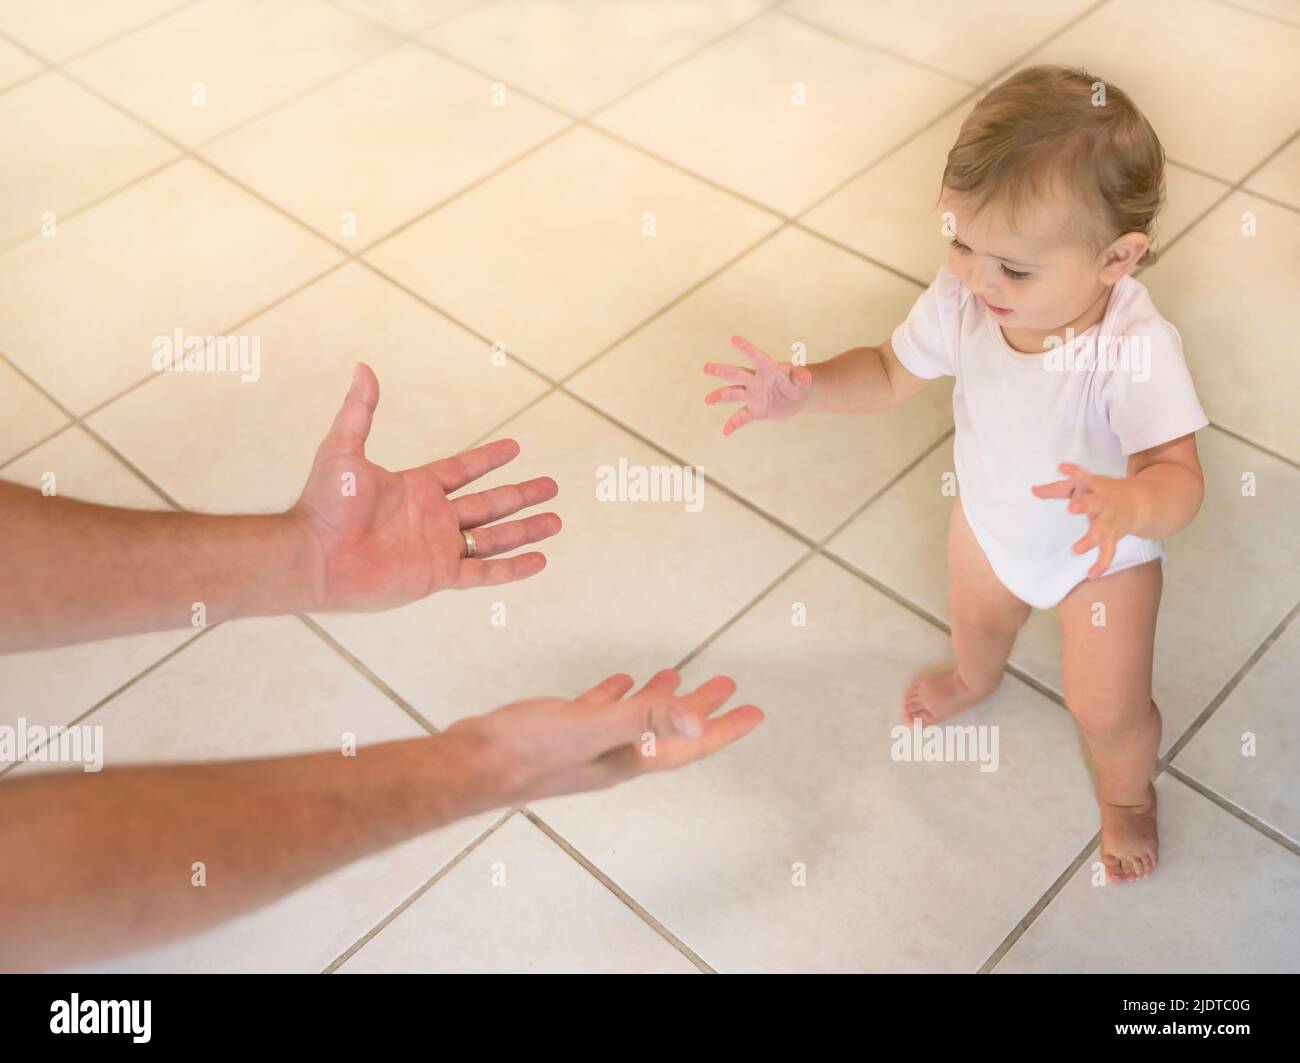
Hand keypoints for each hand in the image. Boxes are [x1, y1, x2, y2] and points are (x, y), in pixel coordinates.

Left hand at [289, 363, 560, 611]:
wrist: (314, 555)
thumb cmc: (324, 504)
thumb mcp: (342, 449)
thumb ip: (359, 411)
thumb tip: (363, 368)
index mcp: (415, 488)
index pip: (462, 470)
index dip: (489, 459)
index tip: (515, 448)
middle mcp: (432, 517)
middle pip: (489, 503)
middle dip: (521, 495)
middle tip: (551, 486)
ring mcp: (438, 547)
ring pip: (494, 537)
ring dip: (526, 529)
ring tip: (556, 521)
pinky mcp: (438, 575)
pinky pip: (485, 572)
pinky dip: (513, 568)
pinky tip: (539, 561)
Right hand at [446, 669, 763, 803]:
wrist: (472, 764)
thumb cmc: (530, 750)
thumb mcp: (594, 728)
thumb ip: (644, 718)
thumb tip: (696, 715)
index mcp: (631, 757)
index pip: (691, 742)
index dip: (725, 727)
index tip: (755, 712)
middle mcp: (615, 754)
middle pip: (670, 729)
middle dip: (700, 707)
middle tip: (726, 684)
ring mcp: (588, 744)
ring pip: (637, 718)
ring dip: (660, 699)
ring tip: (675, 677)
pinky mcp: (562, 731)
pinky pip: (600, 710)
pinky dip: (615, 695)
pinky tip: (618, 682)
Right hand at [703, 334, 812, 435]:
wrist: (797, 398)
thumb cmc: (799, 384)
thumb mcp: (803, 381)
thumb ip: (801, 378)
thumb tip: (804, 375)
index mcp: (768, 369)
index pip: (756, 357)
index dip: (746, 348)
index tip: (733, 339)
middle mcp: (756, 380)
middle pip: (737, 374)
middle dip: (722, 371)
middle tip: (706, 367)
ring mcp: (753, 395)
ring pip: (733, 393)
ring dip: (720, 395)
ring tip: (708, 399)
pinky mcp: (755, 409)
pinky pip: (742, 416)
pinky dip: (734, 423)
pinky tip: (726, 431)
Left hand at [1031, 463, 1138, 578]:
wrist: (1139, 501)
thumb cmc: (1102, 491)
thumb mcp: (1082, 485)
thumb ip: (1057, 489)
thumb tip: (1032, 490)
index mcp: (1094, 487)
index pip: (1084, 477)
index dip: (1074, 472)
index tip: (1063, 467)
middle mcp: (1103, 504)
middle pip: (1095, 504)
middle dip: (1084, 505)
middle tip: (1071, 507)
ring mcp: (1110, 521)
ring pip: (1102, 531)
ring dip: (1090, 540)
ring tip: (1076, 550)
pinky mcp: (1114, 536)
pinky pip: (1109, 552)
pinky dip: (1102, 564)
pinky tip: (1090, 575)